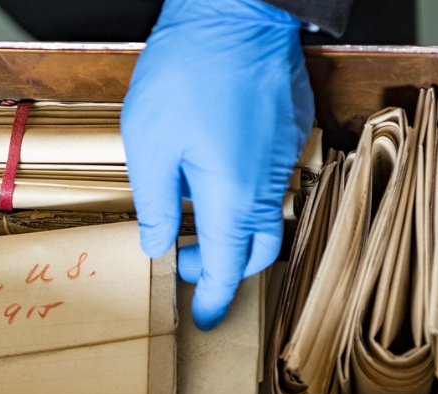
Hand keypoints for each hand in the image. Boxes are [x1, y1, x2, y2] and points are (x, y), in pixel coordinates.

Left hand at [122, 0, 312, 329]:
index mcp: (233, 197)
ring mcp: (285, 156)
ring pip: (266, 214)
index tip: (205, 319)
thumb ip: (155, 203)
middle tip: (189, 263)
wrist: (237, 12)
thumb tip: (157, 246)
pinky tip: (215, 170)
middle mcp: (268, 184)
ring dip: (233, 227)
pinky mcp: (288, 131)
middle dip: (225, 268)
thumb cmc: (187, 71)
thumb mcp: (149, 144)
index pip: (230, 269)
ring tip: (194, 213)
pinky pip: (273, 179)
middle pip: (257, 250)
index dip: (216, 299)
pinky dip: (247, 193)